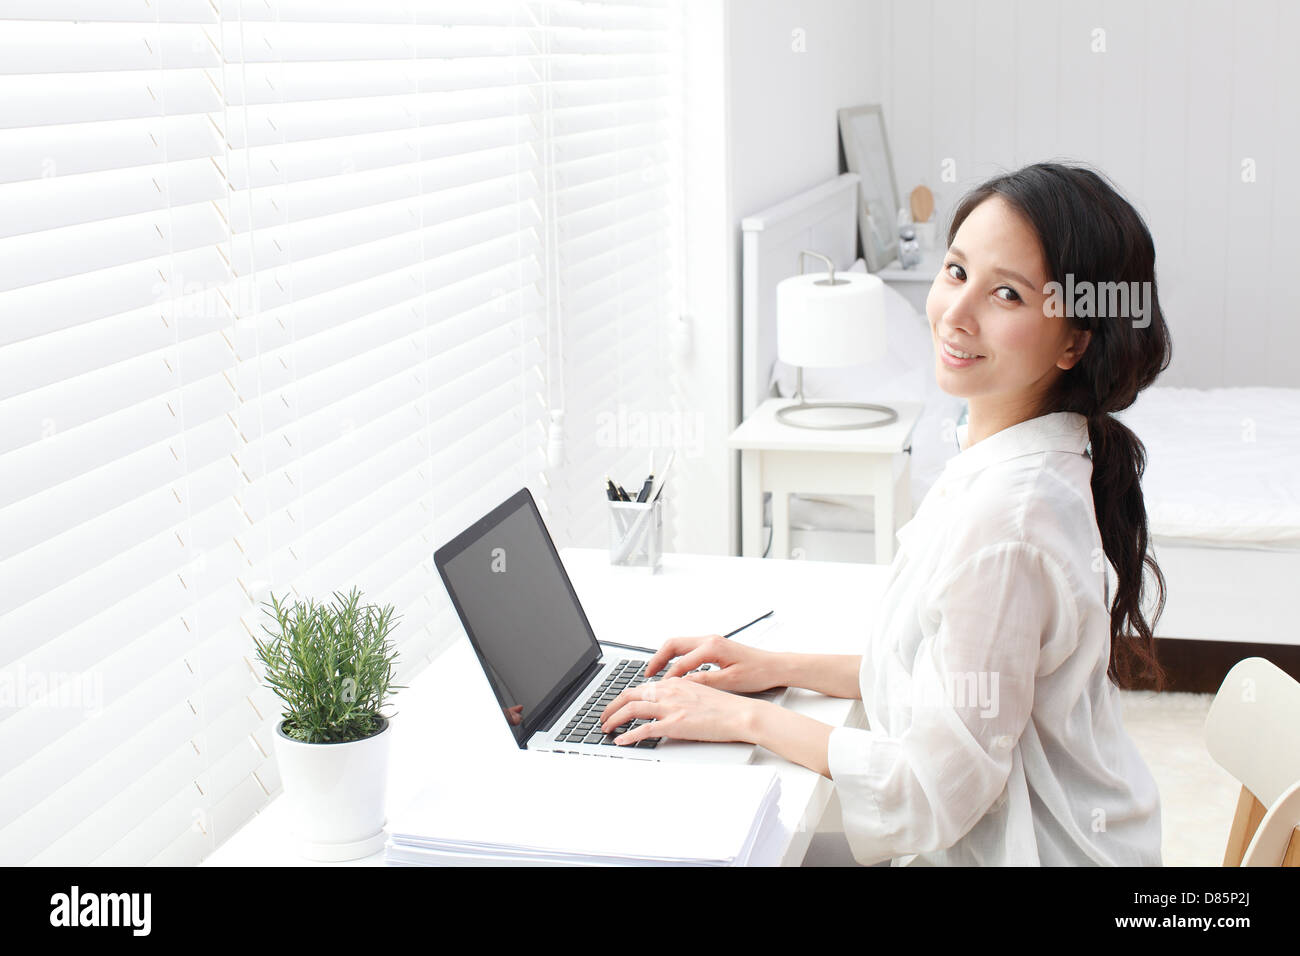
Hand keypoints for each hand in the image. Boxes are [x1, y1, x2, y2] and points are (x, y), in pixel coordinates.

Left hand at [598, 676, 759, 745]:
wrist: (742, 714)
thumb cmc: (726, 707)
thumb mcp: (699, 692)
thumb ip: (680, 694)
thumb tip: (666, 702)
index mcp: (675, 683)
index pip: (641, 687)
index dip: (624, 696)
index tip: (616, 705)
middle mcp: (670, 691)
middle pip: (630, 695)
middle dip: (611, 706)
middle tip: (603, 717)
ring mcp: (672, 707)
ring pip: (632, 709)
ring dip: (614, 719)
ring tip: (605, 728)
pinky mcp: (676, 724)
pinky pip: (645, 730)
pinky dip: (629, 735)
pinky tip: (621, 741)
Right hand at [645, 634, 784, 694]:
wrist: (775, 666)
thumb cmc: (758, 672)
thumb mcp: (730, 681)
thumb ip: (705, 681)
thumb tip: (683, 685)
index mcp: (712, 647)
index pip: (681, 662)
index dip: (668, 677)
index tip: (658, 689)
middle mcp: (709, 640)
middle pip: (673, 644)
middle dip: (657, 659)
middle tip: (646, 674)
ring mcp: (711, 641)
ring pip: (679, 645)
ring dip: (665, 657)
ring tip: (654, 673)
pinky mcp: (714, 646)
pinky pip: (687, 648)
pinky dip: (676, 657)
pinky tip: (673, 670)